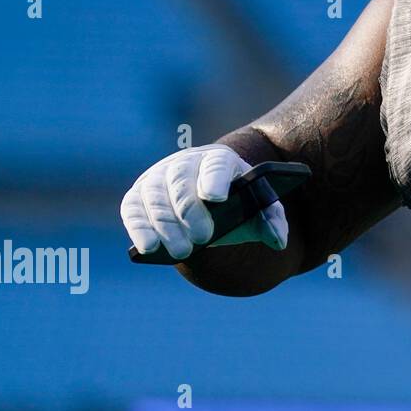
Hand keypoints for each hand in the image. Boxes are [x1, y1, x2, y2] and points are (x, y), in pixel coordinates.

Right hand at [120, 144, 288, 260]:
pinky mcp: (138, 195)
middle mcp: (185, 162)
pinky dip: (138, 227)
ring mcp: (158, 176)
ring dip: (166, 225)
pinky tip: (147, 248)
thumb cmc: (237, 202)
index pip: (216, 163)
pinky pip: (132, 209)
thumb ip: (271, 220)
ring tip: (181, 252)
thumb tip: (278, 240)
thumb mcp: (258, 209)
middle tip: (204, 238)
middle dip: (190, 210)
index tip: (217, 198)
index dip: (214, 178)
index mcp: (219, 159)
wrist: (212, 199)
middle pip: (182, 180)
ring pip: (155, 195)